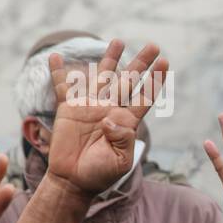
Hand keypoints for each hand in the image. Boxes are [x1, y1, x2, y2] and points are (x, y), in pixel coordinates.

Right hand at [46, 39, 166, 196]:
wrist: (75, 181)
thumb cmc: (100, 173)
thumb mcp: (119, 161)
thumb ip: (122, 140)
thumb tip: (111, 119)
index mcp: (126, 121)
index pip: (144, 96)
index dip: (155, 80)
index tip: (166, 62)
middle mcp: (110, 109)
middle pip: (128, 80)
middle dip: (141, 63)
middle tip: (154, 45)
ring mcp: (90, 106)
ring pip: (102, 76)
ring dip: (110, 59)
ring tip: (119, 41)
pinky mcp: (69, 109)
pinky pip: (63, 87)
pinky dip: (59, 72)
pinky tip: (57, 57)